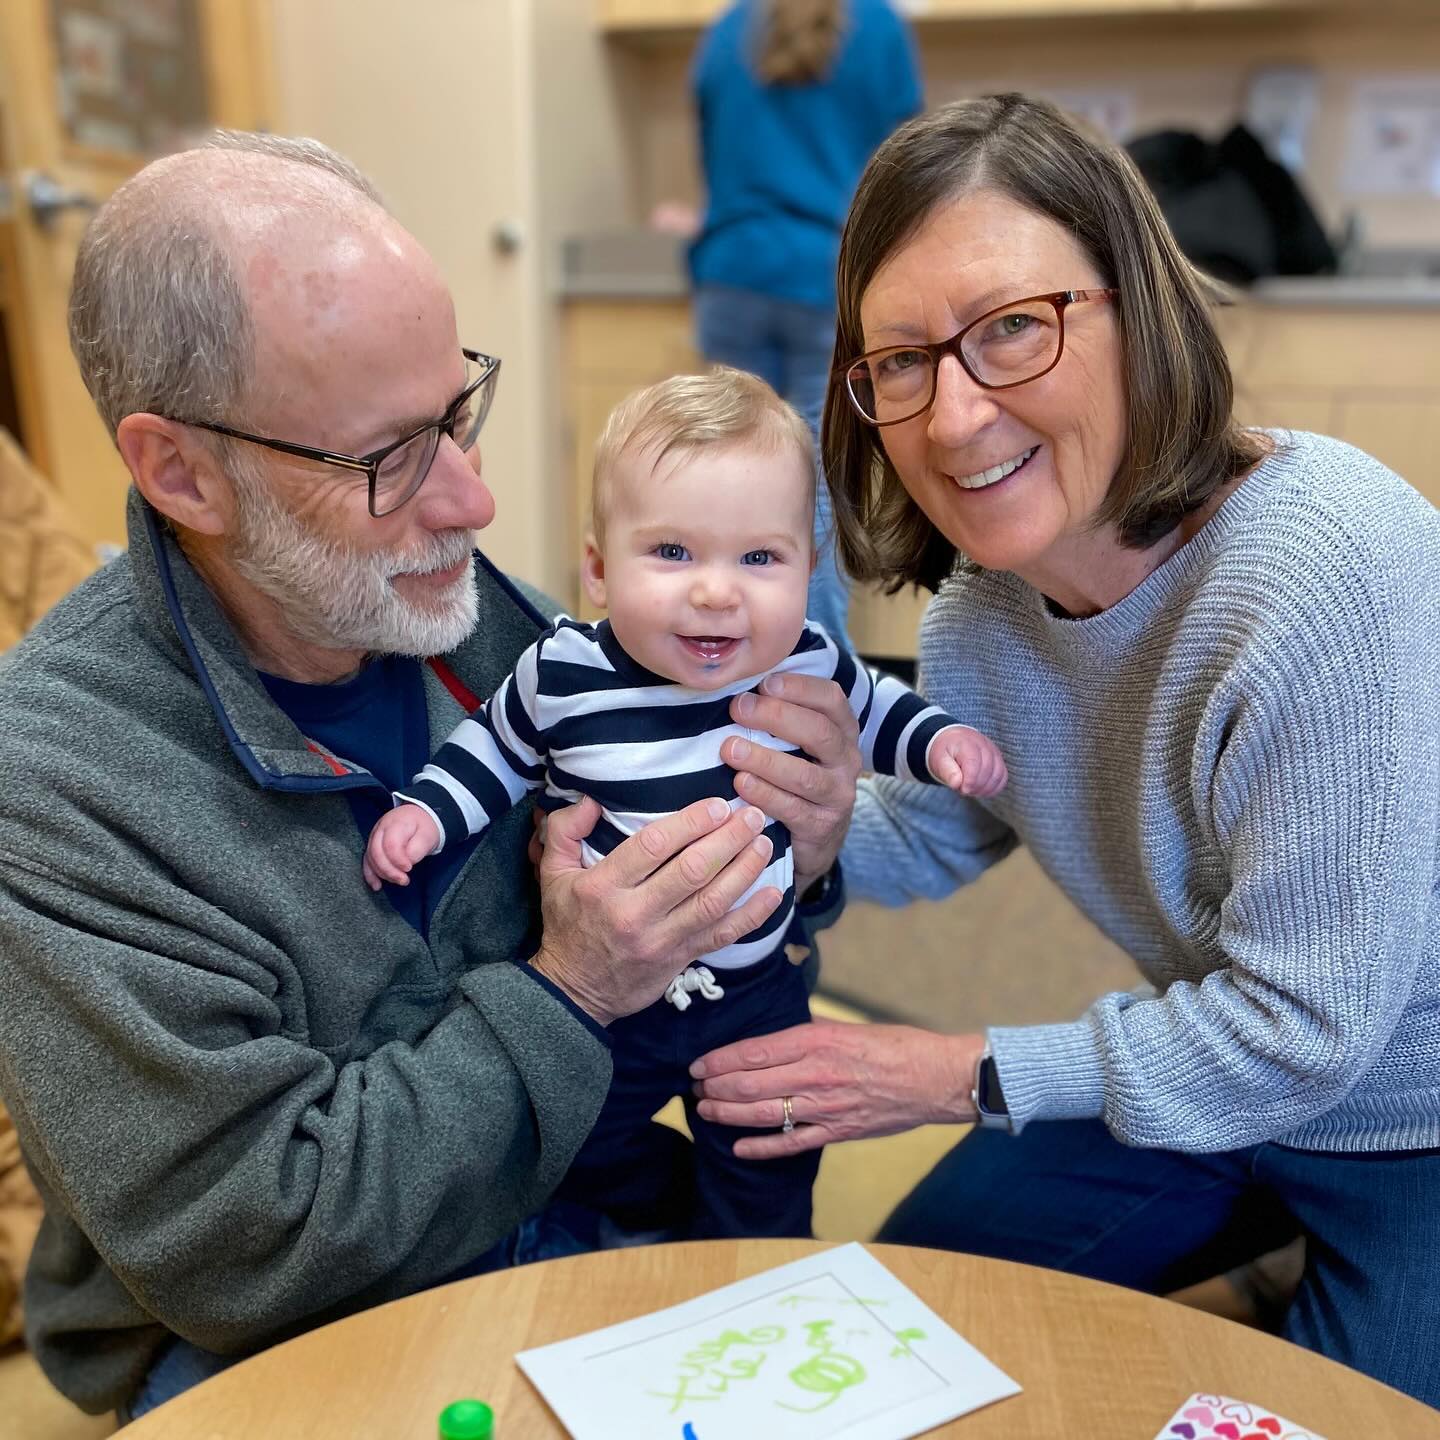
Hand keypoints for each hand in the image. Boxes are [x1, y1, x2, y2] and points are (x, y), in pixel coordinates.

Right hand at [363, 805, 440, 890]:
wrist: (418, 816)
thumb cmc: (423, 826)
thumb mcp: (427, 835)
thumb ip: (417, 849)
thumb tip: (406, 864)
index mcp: (396, 823)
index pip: (391, 844)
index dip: (398, 860)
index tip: (409, 868)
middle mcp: (381, 829)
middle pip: (377, 852)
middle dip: (389, 870)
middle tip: (404, 880)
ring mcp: (374, 837)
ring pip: (371, 858)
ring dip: (382, 874)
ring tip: (398, 881)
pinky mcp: (372, 845)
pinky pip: (367, 861)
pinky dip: (370, 874)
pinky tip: (377, 886)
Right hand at [529, 795, 781, 1026]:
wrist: (573, 993)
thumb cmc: (567, 926)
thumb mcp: (552, 875)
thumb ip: (564, 831)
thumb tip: (591, 801)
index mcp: (603, 886)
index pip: (653, 846)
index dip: (691, 822)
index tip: (717, 804)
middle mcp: (635, 913)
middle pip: (693, 870)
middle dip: (729, 838)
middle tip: (752, 815)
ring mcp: (662, 940)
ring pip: (714, 901)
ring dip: (746, 869)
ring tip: (765, 843)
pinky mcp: (681, 959)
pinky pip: (724, 936)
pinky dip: (752, 915)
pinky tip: (773, 893)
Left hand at [690, 1020, 985, 1158]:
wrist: (937, 1078)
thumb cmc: (897, 1046)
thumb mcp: (846, 1027)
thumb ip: (809, 1035)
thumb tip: (774, 1042)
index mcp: (817, 1040)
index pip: (755, 1051)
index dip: (721, 1060)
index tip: (698, 1064)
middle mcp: (816, 1073)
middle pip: (751, 1083)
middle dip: (716, 1088)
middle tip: (694, 1089)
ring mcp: (825, 1106)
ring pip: (764, 1113)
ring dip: (729, 1114)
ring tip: (705, 1111)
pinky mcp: (837, 1131)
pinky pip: (792, 1142)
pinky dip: (762, 1147)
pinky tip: (738, 1147)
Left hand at [721, 674, 859, 894]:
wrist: (816, 837)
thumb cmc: (797, 775)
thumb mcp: (799, 742)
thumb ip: (781, 714)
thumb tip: (740, 681)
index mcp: (842, 730)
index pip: (831, 698)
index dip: (799, 687)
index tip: (764, 683)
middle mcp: (846, 760)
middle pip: (819, 732)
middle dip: (776, 717)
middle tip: (738, 709)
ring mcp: (837, 795)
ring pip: (804, 774)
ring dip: (764, 759)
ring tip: (730, 748)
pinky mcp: (821, 826)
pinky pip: (792, 808)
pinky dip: (763, 794)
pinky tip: (740, 782)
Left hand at [929, 725, 1007, 797]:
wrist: (953, 741)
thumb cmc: (945, 752)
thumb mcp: (939, 760)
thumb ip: (947, 771)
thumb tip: (957, 783)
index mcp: (966, 743)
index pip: (974, 763)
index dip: (970, 780)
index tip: (963, 789)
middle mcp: (984, 745)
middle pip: (987, 770)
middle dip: (975, 786)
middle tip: (964, 790)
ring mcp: (994, 752)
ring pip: (997, 775)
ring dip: (985, 788)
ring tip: (971, 790)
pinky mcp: (999, 760)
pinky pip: (1003, 777)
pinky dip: (994, 787)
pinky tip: (981, 790)